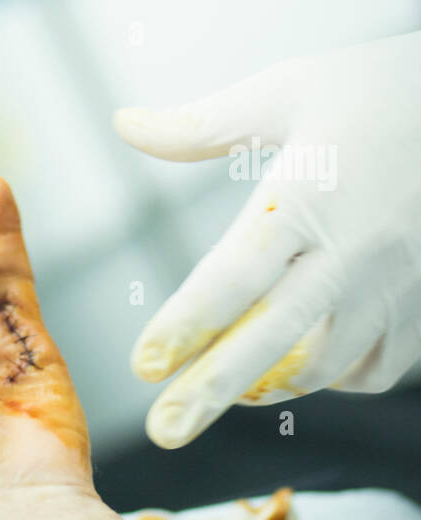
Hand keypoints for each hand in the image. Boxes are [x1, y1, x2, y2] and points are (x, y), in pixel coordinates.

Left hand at [115, 31, 420, 448]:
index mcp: (307, 196)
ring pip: (323, 363)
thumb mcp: (283, 92)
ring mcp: (394, 284)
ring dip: (268, 385)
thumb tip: (125, 123)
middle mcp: (351, 251)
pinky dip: (334, 375)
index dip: (186, 325)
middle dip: (211, 390)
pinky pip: (376, 366)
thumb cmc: (372, 88)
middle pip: (270, 339)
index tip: (143, 364)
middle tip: (163, 431)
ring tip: (221, 393)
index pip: (234, 277)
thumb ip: (202, 124)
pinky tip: (304, 364)